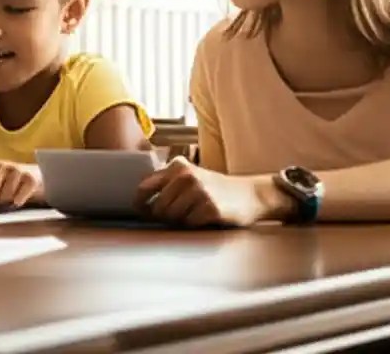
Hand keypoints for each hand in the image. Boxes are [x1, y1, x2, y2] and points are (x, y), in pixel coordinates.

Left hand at [0, 161, 42, 214]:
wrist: (39, 180)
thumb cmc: (9, 188)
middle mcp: (2, 166)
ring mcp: (17, 171)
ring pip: (7, 187)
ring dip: (3, 199)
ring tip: (1, 209)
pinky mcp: (31, 178)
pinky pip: (24, 188)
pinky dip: (20, 196)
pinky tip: (16, 203)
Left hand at [133, 156, 273, 227]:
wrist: (251, 194)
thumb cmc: (215, 189)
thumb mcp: (190, 177)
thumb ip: (167, 183)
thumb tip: (139, 203)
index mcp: (178, 166)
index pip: (145, 186)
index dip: (139, 203)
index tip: (141, 212)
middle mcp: (186, 175)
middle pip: (157, 207)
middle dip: (164, 217)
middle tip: (177, 216)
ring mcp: (199, 191)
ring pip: (171, 217)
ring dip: (179, 221)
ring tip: (192, 214)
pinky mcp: (210, 207)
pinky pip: (188, 224)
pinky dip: (193, 225)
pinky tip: (204, 218)